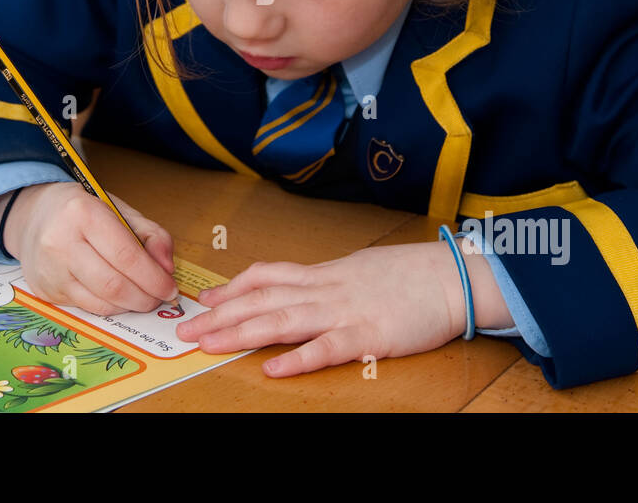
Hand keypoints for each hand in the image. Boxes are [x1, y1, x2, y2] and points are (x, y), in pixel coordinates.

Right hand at [1, 181, 177, 315]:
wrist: (33, 217)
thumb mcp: (119, 210)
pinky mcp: (45, 290)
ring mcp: (50, 270)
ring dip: (129, 306)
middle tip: (161, 297)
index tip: (169, 287)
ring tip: (144, 298)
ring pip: (100, 302)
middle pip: (113, 284)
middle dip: (145, 297)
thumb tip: (167, 268)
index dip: (153, 278)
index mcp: (82, 214)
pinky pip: (87, 307)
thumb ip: (151, 234)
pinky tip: (120, 298)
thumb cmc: (82, 211)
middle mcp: (60, 243)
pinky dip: (110, 307)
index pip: (126, 255)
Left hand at [175, 242, 468, 376]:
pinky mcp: (368, 336)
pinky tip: (273, 369)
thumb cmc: (410, 274)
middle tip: (186, 329)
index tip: (204, 299)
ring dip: (242, 333)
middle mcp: (326, 289)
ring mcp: (345, 311)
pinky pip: (327, 348)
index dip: (232, 287)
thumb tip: (301, 286)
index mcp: (325, 273)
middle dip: (221, 315)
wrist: (451, 276)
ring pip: (283, 320)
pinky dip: (298, 359)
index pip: (267, 275)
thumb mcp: (359, 269)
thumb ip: (328, 280)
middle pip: (262, 299)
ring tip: (210, 344)